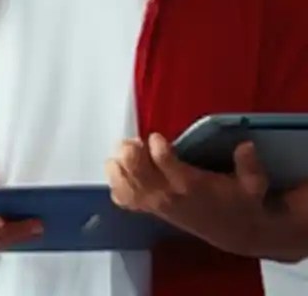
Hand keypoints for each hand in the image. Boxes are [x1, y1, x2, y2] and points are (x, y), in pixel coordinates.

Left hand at [107, 134, 268, 255]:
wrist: (233, 231)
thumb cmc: (239, 202)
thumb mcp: (253, 184)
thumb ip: (249, 165)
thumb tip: (246, 146)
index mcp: (190, 184)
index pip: (164, 163)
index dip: (156, 146)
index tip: (157, 137)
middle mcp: (167, 194)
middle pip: (136, 171)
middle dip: (130, 152)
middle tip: (136, 142)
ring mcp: (155, 203)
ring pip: (124, 184)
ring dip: (119, 165)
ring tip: (126, 152)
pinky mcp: (150, 209)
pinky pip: (122, 199)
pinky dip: (116, 184)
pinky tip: (121, 171)